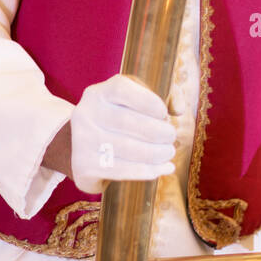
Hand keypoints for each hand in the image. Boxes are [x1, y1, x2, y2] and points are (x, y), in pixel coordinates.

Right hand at [70, 73, 175, 193]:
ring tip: (169, 153)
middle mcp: (86, 114)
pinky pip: (122, 171)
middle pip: (126, 121)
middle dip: (158, 131)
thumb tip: (179, 109)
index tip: (164, 113)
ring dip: (156, 153)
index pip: (122, 90)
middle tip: (171, 137)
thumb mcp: (133, 101)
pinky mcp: (85, 167)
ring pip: (127, 149)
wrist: (81, 148)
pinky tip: (164, 168)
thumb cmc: (117, 119)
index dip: (148, 101)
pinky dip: (148, 171)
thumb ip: (160, 98)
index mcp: (98, 93)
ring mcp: (82, 142)